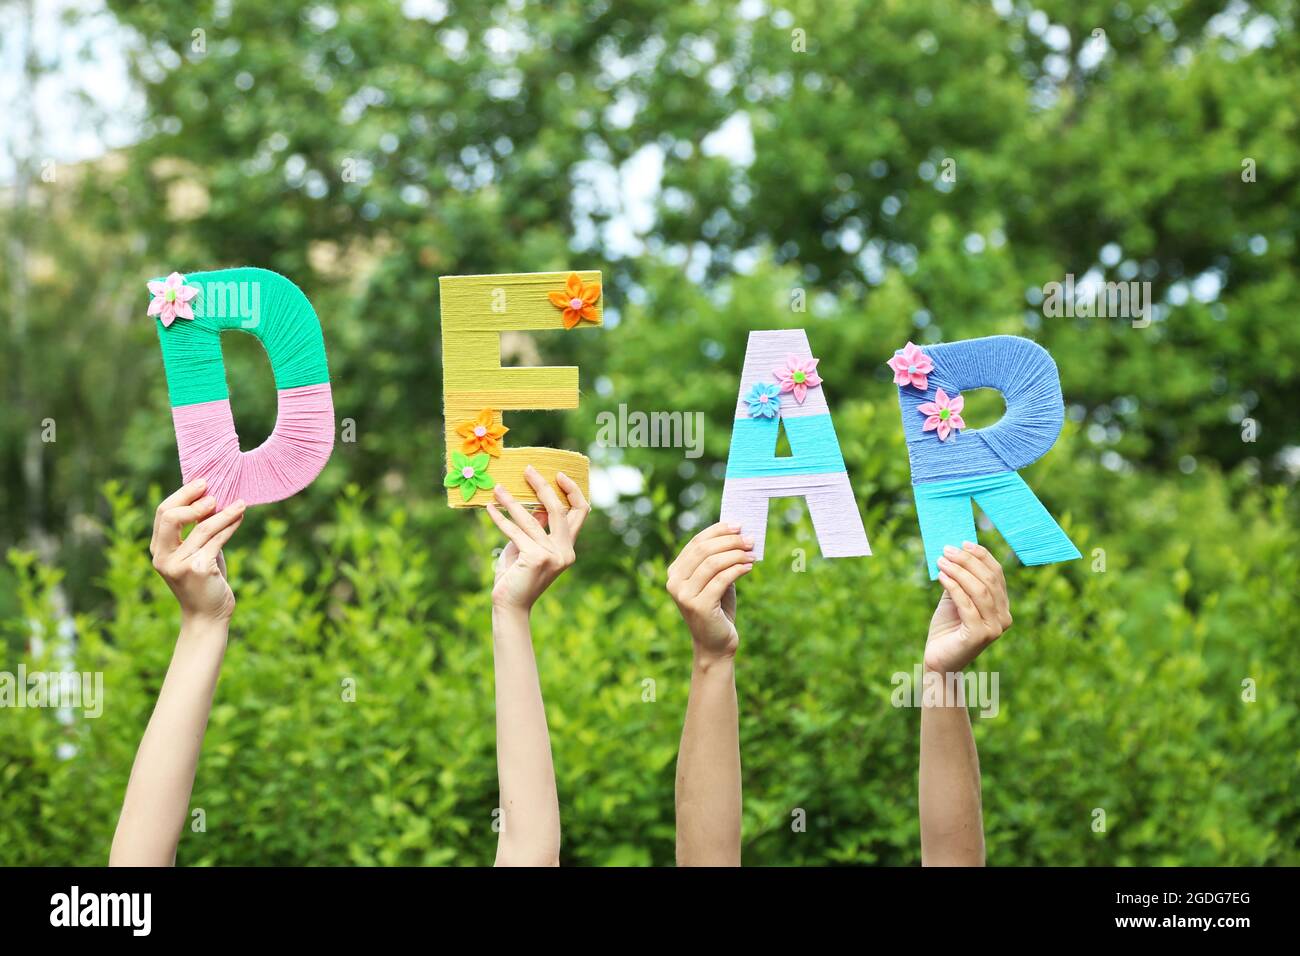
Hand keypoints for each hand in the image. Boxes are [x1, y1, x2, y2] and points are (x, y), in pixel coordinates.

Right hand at [149, 479, 245, 623]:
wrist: (208, 616)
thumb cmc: (205, 582)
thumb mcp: (198, 553)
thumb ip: (199, 531)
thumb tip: (214, 499)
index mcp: (159, 549)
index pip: (163, 513)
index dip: (182, 495)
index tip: (203, 483)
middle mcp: (163, 556)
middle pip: (171, 516)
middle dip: (193, 500)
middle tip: (215, 493)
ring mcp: (179, 564)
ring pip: (202, 528)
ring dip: (224, 513)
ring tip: (240, 503)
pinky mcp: (198, 570)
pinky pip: (217, 540)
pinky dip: (231, 525)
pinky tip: (240, 517)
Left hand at [486, 466, 589, 613]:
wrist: (510, 606)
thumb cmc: (517, 577)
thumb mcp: (528, 547)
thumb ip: (536, 528)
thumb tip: (538, 502)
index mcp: (568, 548)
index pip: (580, 512)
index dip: (573, 491)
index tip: (559, 474)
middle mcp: (565, 552)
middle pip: (559, 509)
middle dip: (543, 486)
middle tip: (527, 470)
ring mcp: (552, 556)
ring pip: (531, 519)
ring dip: (512, 501)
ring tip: (498, 488)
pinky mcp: (535, 558)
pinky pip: (515, 532)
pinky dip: (500, 518)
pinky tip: (490, 508)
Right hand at [666, 522, 754, 662]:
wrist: (716, 644)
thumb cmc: (718, 609)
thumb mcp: (716, 580)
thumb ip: (719, 560)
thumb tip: (738, 533)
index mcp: (675, 572)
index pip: (696, 543)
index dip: (718, 531)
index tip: (738, 525)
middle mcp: (674, 582)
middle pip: (704, 550)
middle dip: (730, 541)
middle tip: (750, 539)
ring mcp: (684, 595)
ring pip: (713, 564)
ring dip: (736, 555)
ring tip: (752, 553)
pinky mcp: (699, 606)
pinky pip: (721, 580)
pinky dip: (737, 570)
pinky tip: (749, 567)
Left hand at [926, 541, 1012, 673]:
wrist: (939, 661)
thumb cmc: (947, 629)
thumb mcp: (955, 599)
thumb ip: (960, 580)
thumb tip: (955, 551)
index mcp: (1003, 607)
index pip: (997, 575)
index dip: (982, 556)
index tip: (964, 543)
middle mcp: (1004, 617)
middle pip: (989, 580)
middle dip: (968, 561)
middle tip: (948, 550)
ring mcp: (994, 628)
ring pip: (979, 590)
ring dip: (959, 571)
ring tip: (941, 560)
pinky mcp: (980, 635)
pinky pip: (966, 604)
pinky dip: (953, 587)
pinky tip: (941, 576)